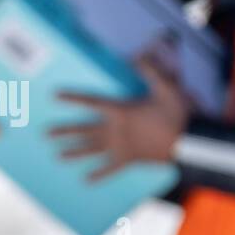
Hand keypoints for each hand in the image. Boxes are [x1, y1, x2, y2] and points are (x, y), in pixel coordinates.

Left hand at [48, 55, 194, 181]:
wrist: (189, 143)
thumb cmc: (178, 114)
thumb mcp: (166, 88)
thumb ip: (150, 71)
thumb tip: (138, 54)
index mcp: (121, 112)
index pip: (91, 102)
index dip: (73, 98)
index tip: (55, 96)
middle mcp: (116, 131)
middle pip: (85, 130)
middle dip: (64, 131)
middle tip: (45, 134)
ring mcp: (121, 148)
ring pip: (93, 151)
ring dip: (75, 153)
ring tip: (58, 156)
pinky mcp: (130, 160)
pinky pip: (111, 169)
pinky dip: (99, 175)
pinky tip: (86, 180)